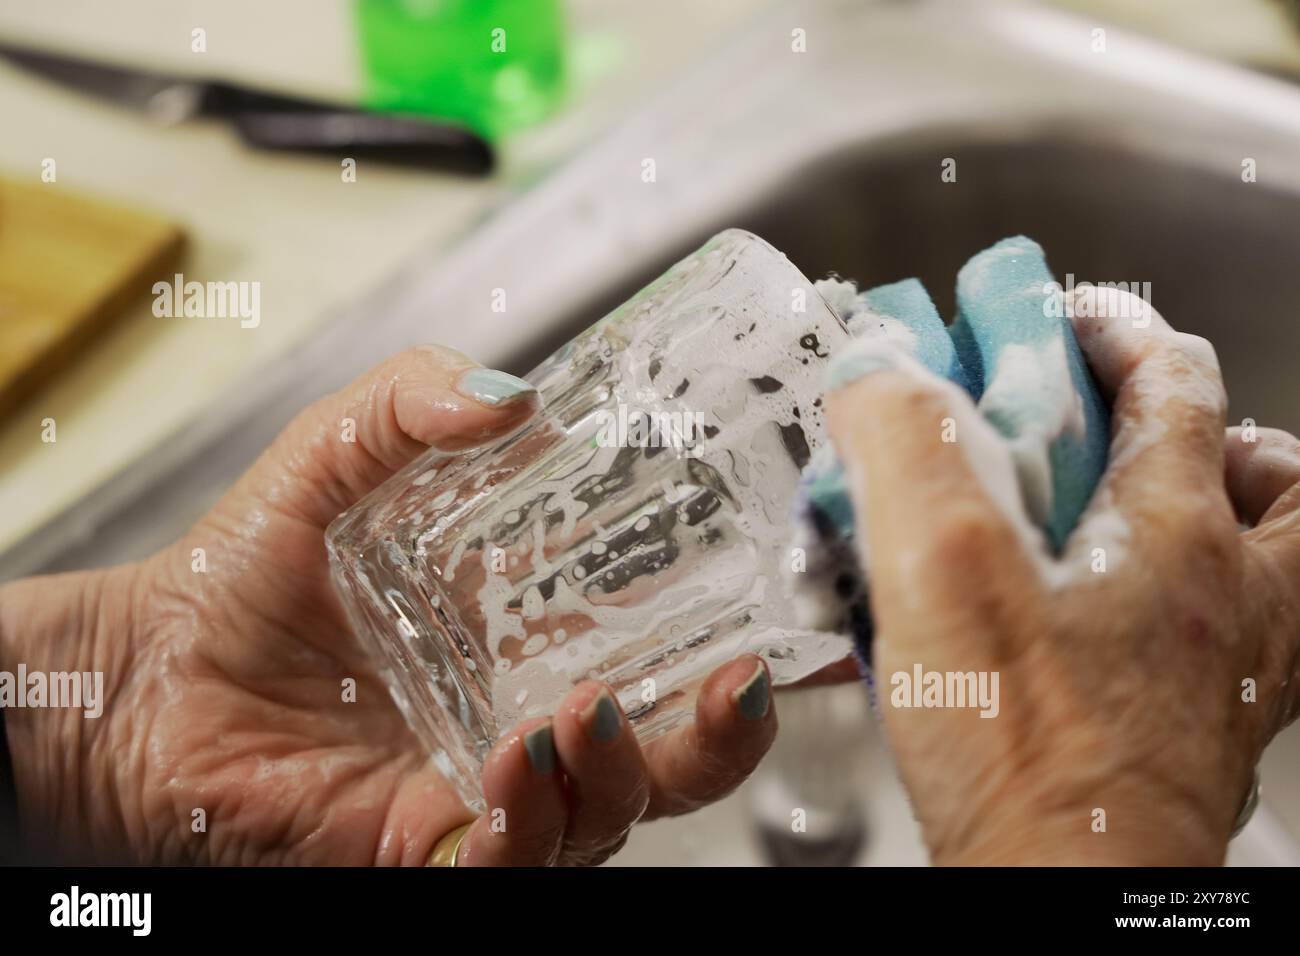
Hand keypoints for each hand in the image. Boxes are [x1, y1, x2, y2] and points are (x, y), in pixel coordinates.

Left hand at [0, 345, 776, 865]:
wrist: (147, 669)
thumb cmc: (248, 571)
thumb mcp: (335, 455)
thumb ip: (414, 402)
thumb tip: (511, 393)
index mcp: (531, 641)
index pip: (664, 659)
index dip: (737, 656)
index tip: (790, 633)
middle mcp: (524, 723)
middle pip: (665, 758)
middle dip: (723, 740)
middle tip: (742, 690)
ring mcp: (481, 793)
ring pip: (603, 818)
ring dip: (616, 774)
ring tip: (575, 716)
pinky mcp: (422, 849)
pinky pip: (509, 861)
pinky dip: (528, 824)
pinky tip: (513, 767)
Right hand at [825, 285, 1299, 864]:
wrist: (1063, 887)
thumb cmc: (1025, 750)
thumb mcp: (939, 565)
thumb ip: (907, 446)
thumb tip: (882, 371)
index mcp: (1177, 532)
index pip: (1174, 381)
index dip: (1111, 329)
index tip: (1055, 317)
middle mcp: (1232, 595)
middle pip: (1275, 474)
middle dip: (1208, 425)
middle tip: (1138, 424)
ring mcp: (1233, 670)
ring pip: (1286, 562)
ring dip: (1231, 512)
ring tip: (1152, 509)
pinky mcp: (1204, 735)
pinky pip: (1244, 648)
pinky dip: (1207, 611)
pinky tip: (1125, 625)